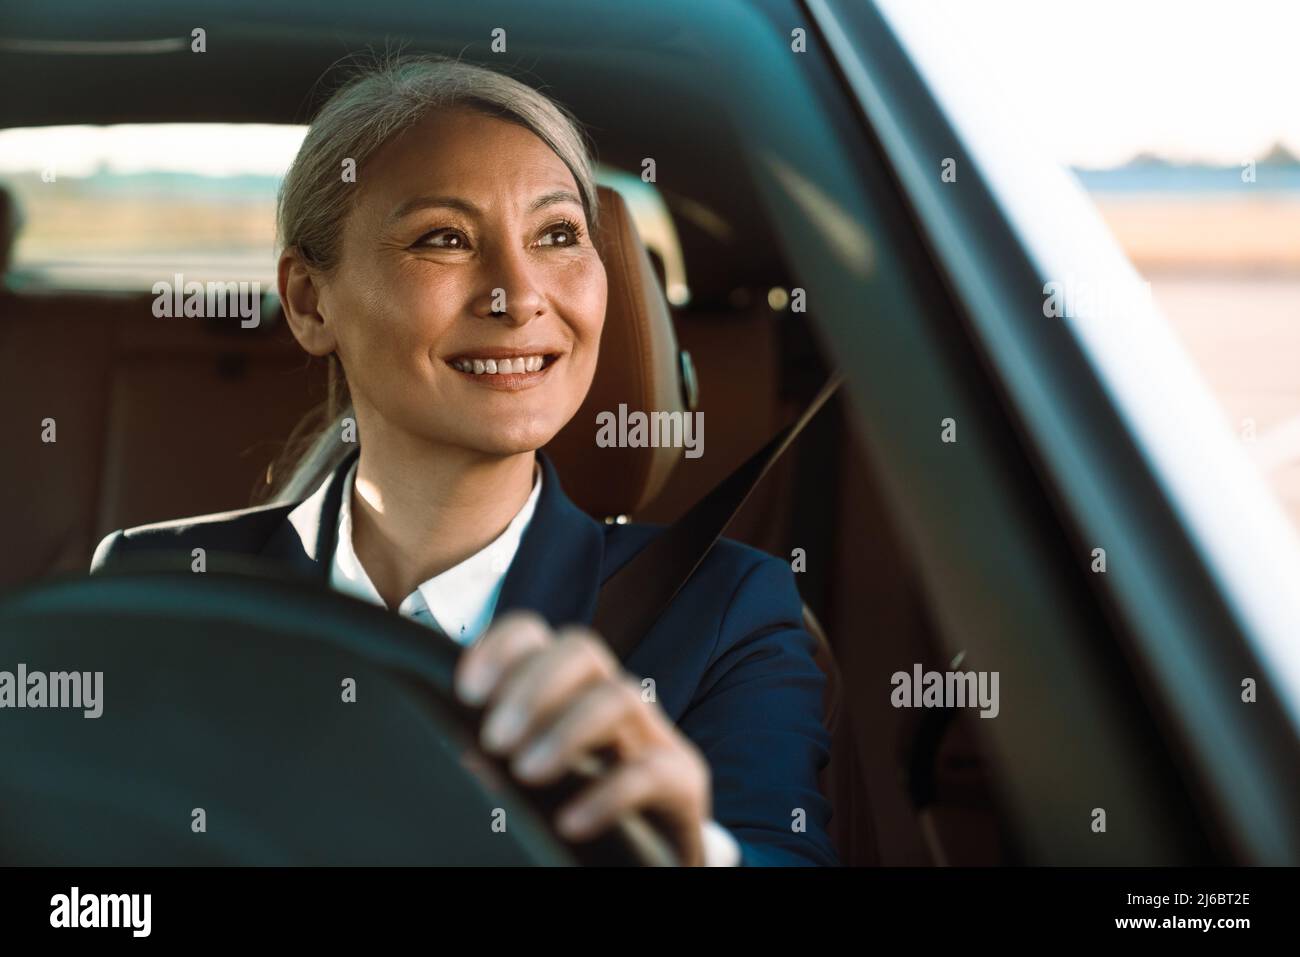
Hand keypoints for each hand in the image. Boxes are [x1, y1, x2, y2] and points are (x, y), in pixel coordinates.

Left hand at [453, 610, 711, 864]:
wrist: (654, 856)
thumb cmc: (581, 805)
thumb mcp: (538, 770)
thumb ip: (504, 756)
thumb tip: (463, 756)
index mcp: (570, 690)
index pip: (537, 635)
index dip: (501, 647)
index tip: (467, 691)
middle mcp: (612, 698)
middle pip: (582, 648)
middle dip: (534, 686)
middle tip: (495, 739)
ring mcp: (653, 736)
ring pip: (619, 696)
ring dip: (566, 731)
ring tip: (526, 773)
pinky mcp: (683, 783)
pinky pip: (649, 773)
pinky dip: (605, 795)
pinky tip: (569, 823)